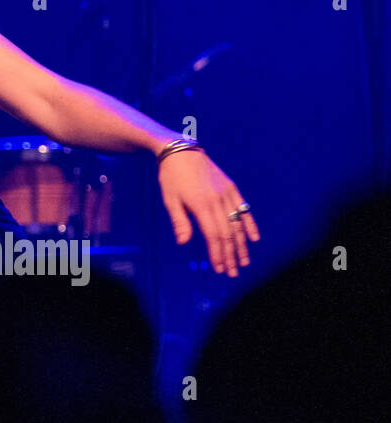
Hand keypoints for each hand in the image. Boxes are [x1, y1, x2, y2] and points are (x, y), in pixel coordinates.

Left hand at [158, 150, 259, 276]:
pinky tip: (253, 238)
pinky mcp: (231, 187)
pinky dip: (249, 223)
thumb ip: (179, 221)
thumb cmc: (171, 176)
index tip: (219, 268)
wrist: (180, 150)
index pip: (213, 235)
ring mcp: (226, 193)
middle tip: (232, 272)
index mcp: (200, 204)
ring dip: (241, 244)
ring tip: (243, 261)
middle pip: (227, 233)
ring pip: (237, 223)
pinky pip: (243, 208)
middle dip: (230, 255)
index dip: (217, 254)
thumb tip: (183, 243)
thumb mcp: (170, 199)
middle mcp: (217, 200)